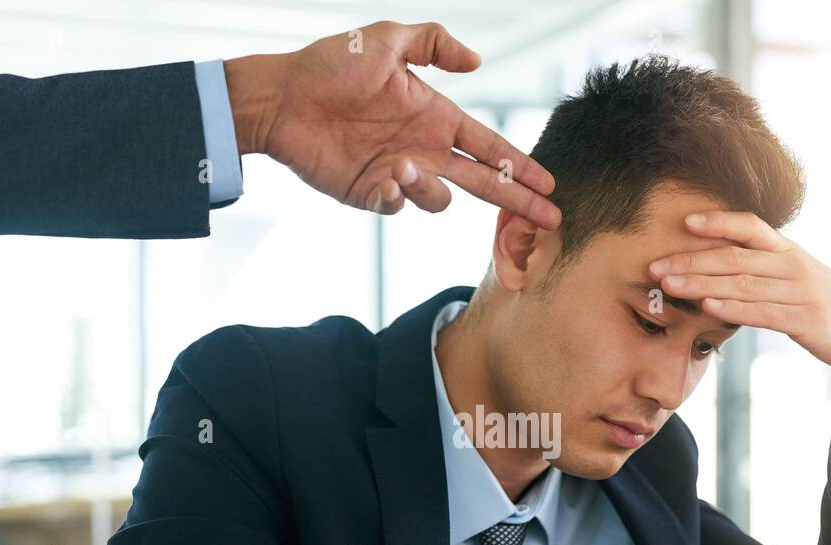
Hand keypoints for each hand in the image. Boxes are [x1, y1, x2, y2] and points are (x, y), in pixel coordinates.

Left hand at [222, 20, 560, 228]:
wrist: (280, 97)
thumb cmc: (329, 65)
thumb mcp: (385, 40)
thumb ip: (433, 43)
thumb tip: (477, 60)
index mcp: (433, 116)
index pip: (488, 146)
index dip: (519, 165)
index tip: (549, 183)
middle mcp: (422, 149)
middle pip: (482, 182)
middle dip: (517, 199)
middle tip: (549, 219)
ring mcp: (397, 174)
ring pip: (439, 199)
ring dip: (430, 188)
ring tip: (399, 165)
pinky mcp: (369, 193)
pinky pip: (397, 206)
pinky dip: (396, 196)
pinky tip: (383, 178)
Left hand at [648, 210, 830, 410]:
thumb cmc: (819, 304)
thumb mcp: (792, 278)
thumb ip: (759, 269)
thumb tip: (713, 268)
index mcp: (787, 250)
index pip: (750, 226)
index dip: (718, 222)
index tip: (685, 222)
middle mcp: (792, 265)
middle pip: (735, 257)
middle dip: (691, 261)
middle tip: (654, 266)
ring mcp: (800, 292)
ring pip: (742, 285)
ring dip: (701, 285)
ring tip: (669, 285)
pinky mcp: (805, 320)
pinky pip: (762, 312)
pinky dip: (732, 309)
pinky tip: (708, 307)